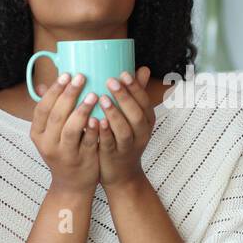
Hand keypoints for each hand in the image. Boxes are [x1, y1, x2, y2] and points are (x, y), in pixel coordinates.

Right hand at [32, 72, 99, 193]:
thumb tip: (43, 84)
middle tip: (81, 78)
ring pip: (71, 129)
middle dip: (69, 94)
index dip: (54, 91)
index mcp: (38, 133)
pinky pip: (88, 142)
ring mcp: (64, 154)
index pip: (42, 108)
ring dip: (82, 110)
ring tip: (93, 95)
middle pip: (56, 115)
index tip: (66, 74)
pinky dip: (94, 129)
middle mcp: (47, 144)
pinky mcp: (82, 160)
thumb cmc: (63, 151)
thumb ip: (49, 111)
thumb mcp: (50, 134)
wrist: (71, 185)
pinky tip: (101, 117)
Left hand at [94, 66, 155, 188]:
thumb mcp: (134, 117)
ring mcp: (128, 146)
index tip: (123, 73)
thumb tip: (142, 69)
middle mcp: (141, 133)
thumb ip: (136, 94)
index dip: (135, 88)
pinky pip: (110, 144)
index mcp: (146, 121)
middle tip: (111, 81)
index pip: (144, 101)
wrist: (122, 174)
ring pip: (124, 130)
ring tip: (102, 99)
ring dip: (114, 114)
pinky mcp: (114, 156)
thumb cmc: (125, 139)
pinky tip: (96, 121)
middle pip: (136, 114)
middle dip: (124, 97)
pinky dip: (104, 133)